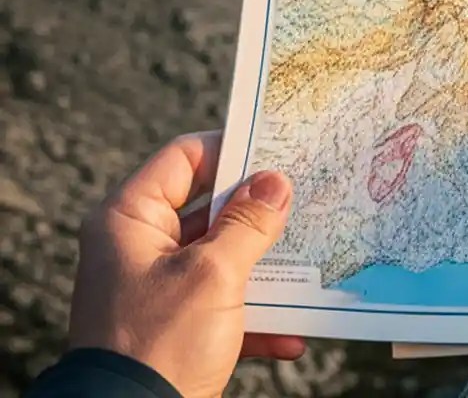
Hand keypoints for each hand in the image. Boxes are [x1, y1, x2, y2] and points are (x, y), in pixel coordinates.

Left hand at [70, 131, 303, 396]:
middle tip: (306, 200)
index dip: (232, 149)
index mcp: (131, 219)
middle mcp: (140, 247)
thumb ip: (249, 224)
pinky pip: (225, 306)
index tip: (279, 150)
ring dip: (266, 267)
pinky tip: (292, 333)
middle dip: (260, 213)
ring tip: (310, 262)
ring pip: (223, 258)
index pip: (184, 159)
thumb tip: (276, 182)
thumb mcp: (214, 274)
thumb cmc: (160, 343)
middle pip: (210, 208)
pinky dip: (258, 317)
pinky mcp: (176, 325)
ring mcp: (158, 287)